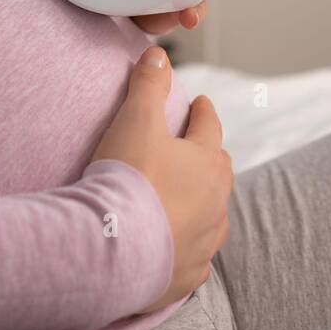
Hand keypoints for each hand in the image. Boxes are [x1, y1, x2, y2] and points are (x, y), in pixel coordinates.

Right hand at [91, 45, 232, 313]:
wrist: (112, 250)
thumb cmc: (127, 180)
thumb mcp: (135, 121)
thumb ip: (148, 85)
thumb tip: (158, 55)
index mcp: (207, 162)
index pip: (210, 126)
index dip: (203, 112)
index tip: (200, 104)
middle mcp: (215, 203)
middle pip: (218, 172)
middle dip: (208, 158)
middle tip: (194, 150)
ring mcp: (204, 242)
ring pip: (213, 217)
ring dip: (203, 205)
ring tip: (187, 200)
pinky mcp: (187, 275)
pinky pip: (194, 258)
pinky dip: (186, 248)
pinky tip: (175, 248)